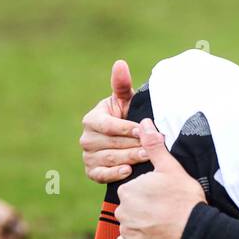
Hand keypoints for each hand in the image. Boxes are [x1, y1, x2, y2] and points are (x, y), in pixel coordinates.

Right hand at [80, 60, 147, 182]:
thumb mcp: (126, 101)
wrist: (126, 142)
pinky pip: (100, 175)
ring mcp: (88, 156)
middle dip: (132, 145)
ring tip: (146, 157)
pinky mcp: (91, 171)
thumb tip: (120, 63)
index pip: (108, 126)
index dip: (126, 128)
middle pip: (111, 144)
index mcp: (92, 119)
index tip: (143, 130)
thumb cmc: (127, 116)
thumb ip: (122, 84)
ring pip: (109, 159)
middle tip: (151, 147)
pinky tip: (128, 171)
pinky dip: (114, 174)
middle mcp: (86, 138)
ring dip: (129, 158)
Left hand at [114, 120, 206, 238]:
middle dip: (143, 210)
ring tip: (162, 225)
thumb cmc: (185, 199)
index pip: (133, 190)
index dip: (149, 194)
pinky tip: (154, 238)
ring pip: (129, 226)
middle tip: (165, 212)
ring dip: (141, 226)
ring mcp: (127, 232)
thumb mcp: (171, 169)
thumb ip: (154, 147)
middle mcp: (122, 210)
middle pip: (130, 208)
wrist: (195, 232)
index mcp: (128, 190)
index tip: (164, 198)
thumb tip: (144, 122)